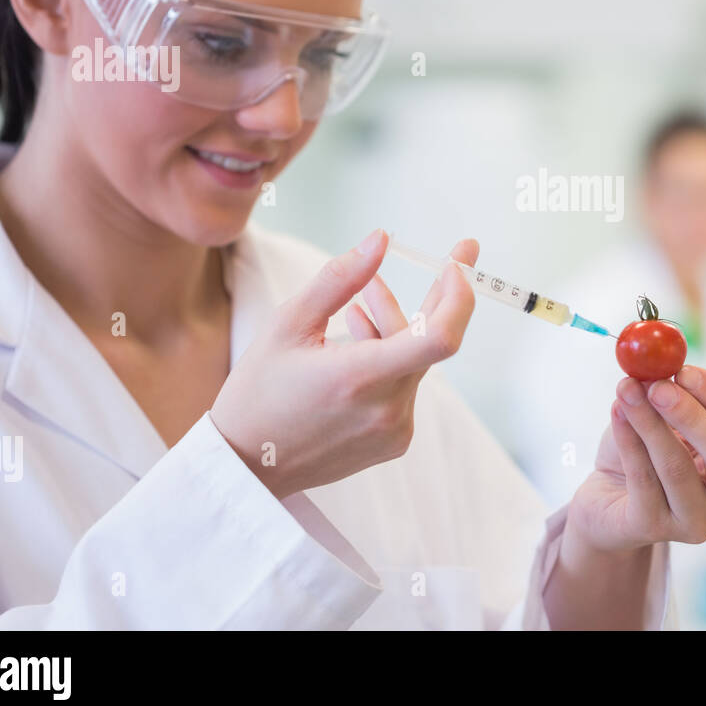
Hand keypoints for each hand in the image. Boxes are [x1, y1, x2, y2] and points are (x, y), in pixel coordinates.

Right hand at [210, 229, 477, 499]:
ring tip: (358, 308)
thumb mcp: (288, 324)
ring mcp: (394, 430)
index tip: (457, 262)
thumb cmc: (259, 390)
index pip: (440, 337)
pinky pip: (405, 388)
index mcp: (360, 378)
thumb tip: (380, 240)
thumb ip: (339, 279)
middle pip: (429, 342)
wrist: (247, 465)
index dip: (458, 294)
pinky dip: (391, 362)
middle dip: (423, 301)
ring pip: (415, 363)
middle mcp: (386, 409)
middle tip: (427, 266)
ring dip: (396, 330)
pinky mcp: (394, 442)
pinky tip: (358, 345)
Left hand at [565, 366, 705, 555]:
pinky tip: (616, 412)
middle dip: (691, 415)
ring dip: (649, 422)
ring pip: (678, 468)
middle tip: (659, 386)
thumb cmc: (647, 451)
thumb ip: (666, 390)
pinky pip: (643, 480)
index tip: (684, 370)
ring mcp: (699, 522)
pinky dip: (628, 440)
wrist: (610, 497)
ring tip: (625, 389)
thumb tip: (657, 360)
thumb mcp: (663, 416)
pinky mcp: (657, 529)